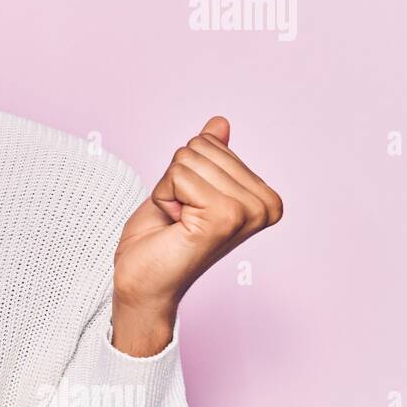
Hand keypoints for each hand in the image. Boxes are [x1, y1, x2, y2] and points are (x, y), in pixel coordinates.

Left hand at [114, 116, 283, 324]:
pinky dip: (164, 197)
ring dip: (169, 190)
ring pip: (187, 159)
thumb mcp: (186, 187)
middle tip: (180, 216)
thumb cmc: (161, 240)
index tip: (188, 208)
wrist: (142, 282)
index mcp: (265, 198)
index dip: (186, 172)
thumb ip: (210, 158)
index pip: (210, 142)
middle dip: (176, 179)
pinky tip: (175, 225)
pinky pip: (178, 174)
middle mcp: (265, 206)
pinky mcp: (224, 217)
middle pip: (199, 147)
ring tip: (178, 222)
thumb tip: (220, 124)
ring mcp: (247, 212)